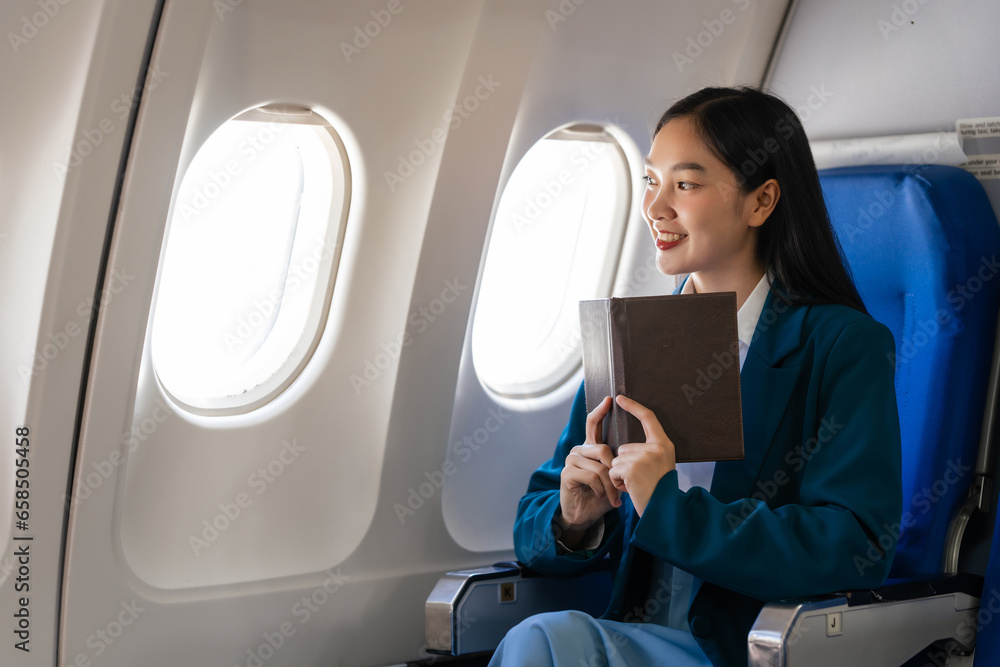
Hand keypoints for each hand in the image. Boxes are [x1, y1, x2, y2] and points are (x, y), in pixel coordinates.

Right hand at [559, 397, 621, 544]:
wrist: (585, 515)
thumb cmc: (602, 495)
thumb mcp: (615, 477)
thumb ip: (621, 462)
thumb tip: (638, 450)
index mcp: (591, 448)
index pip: (593, 423)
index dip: (601, 411)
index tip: (610, 399)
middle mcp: (579, 450)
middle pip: (601, 447)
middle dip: (615, 468)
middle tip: (621, 486)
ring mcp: (571, 460)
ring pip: (599, 465)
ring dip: (610, 484)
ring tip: (614, 497)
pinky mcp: (566, 473)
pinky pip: (591, 476)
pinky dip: (600, 489)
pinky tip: (601, 496)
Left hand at [609, 395, 676, 515]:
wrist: (665, 512)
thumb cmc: (659, 492)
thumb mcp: (659, 466)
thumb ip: (647, 453)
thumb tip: (623, 446)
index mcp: (664, 444)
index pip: (649, 418)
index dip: (633, 406)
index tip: (619, 398)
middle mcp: (656, 447)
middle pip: (624, 448)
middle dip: (624, 465)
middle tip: (640, 480)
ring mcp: (645, 456)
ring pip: (616, 460)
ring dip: (620, 475)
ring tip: (636, 486)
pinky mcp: (633, 467)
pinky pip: (613, 470)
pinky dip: (617, 482)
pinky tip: (630, 489)